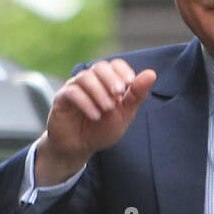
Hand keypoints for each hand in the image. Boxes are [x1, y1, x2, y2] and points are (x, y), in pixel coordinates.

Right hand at [37, 59, 157, 184]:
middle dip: (111, 79)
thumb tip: (151, 74)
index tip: (129, 85)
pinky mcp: (62, 98)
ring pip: (86, 78)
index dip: (123, 72)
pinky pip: (72, 92)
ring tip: (107, 109)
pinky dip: (86, 102)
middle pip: (100, 67)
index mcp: (107, 83)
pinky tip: (95, 116)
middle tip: (118, 93)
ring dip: (99, 92)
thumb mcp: (124, 115)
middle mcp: (91, 81)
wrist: (79, 148)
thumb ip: (136, 95)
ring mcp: (75, 88)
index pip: (115, 65)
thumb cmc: (101, 130)